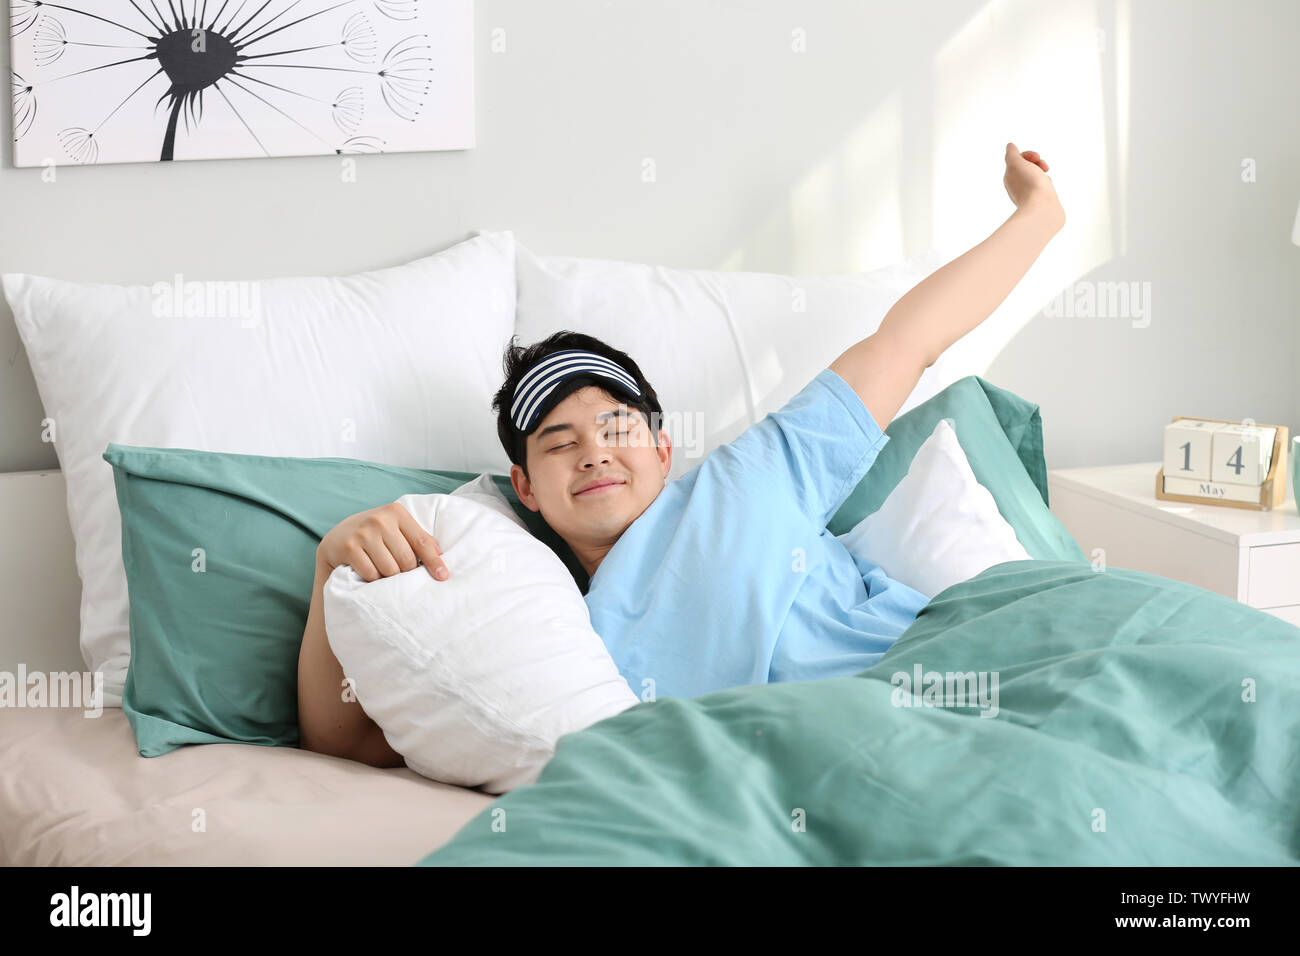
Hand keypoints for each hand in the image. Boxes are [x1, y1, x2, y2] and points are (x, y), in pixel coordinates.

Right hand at [317, 501, 448, 582]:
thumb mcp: (395, 530)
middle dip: (405, 572)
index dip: (434, 561)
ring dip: (388, 577)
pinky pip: (372, 574)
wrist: (336, 538)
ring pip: (390, 570)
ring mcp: (363, 533)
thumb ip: (416, 538)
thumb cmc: (373, 536)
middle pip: (407, 560)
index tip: (443, 576)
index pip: (422, 541)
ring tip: (382, 570)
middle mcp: (380, 519)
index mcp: (396, 512)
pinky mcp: (349, 548)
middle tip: (397, 571)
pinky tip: (368, 572)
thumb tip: (440, 555)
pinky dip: (373, 579)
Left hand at [1003, 142, 1063, 226]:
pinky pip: (1042, 186)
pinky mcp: (1038, 200)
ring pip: (1036, 176)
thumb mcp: (1017, 164)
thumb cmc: (1030, 185)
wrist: (1042, 210)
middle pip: (1027, 166)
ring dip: (1042, 172)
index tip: (1037, 157)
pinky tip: (1049, 188)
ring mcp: (1027, 194)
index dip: (1028, 154)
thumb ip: (1012, 154)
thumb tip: (1010, 146)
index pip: (1017, 158)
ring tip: (1046, 179)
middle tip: (1044, 166)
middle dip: (1037, 162)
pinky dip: (1046, 183)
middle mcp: (1016, 186)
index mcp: (1009, 177)